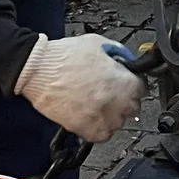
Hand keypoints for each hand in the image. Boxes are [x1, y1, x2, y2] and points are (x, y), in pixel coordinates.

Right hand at [15, 34, 143, 142]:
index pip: (142, 89)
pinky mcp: (84, 128)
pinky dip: (98, 128)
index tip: (126, 85)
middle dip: (123, 100)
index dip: (132, 84)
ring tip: (97, 105)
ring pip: (117, 124)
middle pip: (132, 108)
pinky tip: (90, 116)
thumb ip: (117, 53)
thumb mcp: (97, 43)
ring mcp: (100, 117)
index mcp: (122, 80)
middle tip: (110, 94)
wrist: (36, 69)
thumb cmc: (62, 56)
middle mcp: (115, 101)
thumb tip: (126, 61)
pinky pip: (101, 135)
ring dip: (111, 116)